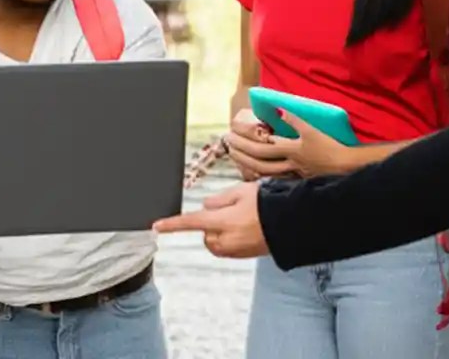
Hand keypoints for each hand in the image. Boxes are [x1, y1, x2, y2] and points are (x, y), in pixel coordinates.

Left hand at [153, 182, 267, 258]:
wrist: (292, 225)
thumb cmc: (268, 205)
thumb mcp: (242, 192)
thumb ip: (220, 199)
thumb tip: (206, 206)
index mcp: (222, 221)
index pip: (190, 222)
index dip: (172, 224)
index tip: (156, 227)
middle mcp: (226, 239)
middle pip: (205, 233)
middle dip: (211, 224)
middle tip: (231, 211)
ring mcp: (235, 250)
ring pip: (215, 242)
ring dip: (220, 233)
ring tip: (242, 220)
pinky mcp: (244, 256)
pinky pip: (229, 248)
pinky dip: (231, 240)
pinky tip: (247, 229)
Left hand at [228, 111, 349, 178]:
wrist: (345, 166)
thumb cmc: (329, 146)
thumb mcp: (312, 130)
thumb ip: (293, 120)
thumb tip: (276, 110)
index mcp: (291, 149)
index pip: (262, 146)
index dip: (245, 141)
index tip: (233, 134)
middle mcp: (288, 163)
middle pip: (259, 161)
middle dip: (241, 153)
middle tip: (229, 145)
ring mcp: (290, 173)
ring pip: (264, 172)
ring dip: (247, 164)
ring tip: (234, 156)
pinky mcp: (295, 179)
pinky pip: (272, 179)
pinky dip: (259, 174)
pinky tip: (250, 170)